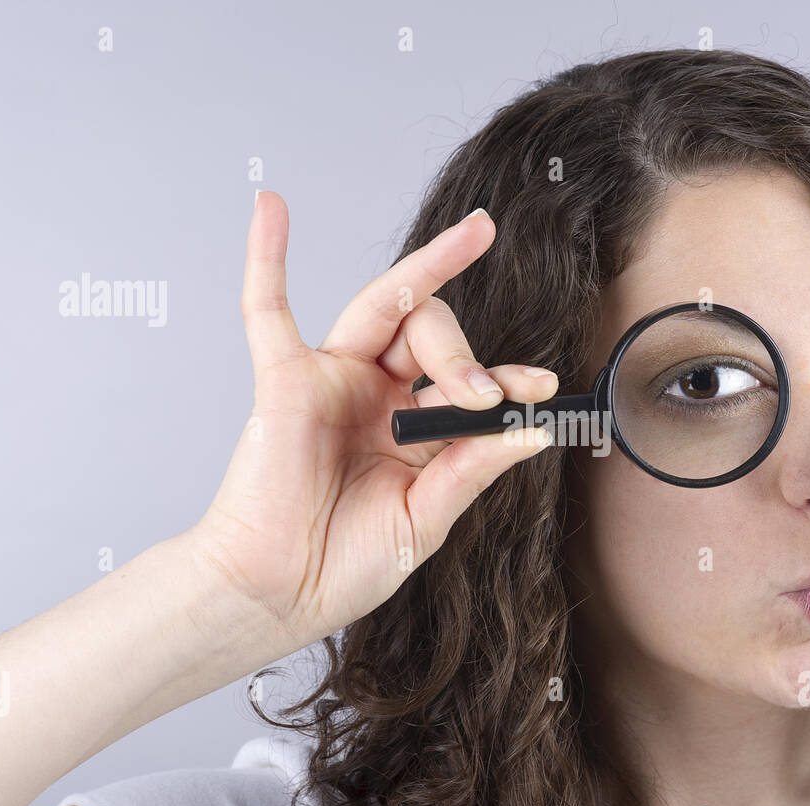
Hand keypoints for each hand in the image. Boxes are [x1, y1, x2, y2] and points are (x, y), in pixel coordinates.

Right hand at [187, 194, 555, 650]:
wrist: (281, 594)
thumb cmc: (347, 564)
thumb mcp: (428, 518)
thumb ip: (472, 468)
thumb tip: (530, 429)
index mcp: (417, 430)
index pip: (471, 381)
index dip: (509, 378)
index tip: (542, 389)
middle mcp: (379, 396)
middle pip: (434, 334)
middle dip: (465, 356)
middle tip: (481, 395)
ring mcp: (333, 382)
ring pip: (385, 306)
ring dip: (430, 272)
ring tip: (474, 240)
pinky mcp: (284, 381)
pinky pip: (267, 309)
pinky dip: (267, 256)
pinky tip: (270, 208)